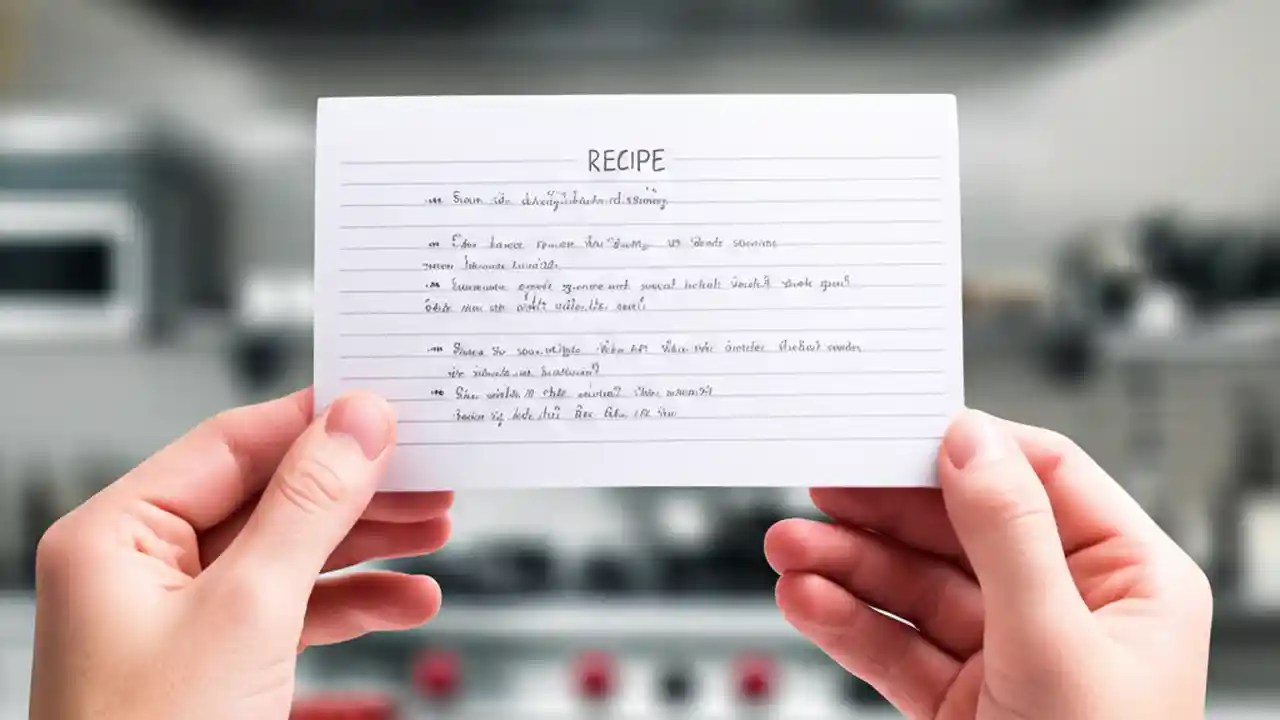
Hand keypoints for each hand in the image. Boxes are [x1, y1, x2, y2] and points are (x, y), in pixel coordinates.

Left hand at [30, 388, 451, 719]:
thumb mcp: (249, 610)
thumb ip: (309, 507)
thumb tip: (358, 422)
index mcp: (115, 535)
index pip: (233, 444)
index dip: (317, 420)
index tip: (389, 405)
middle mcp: (142, 566)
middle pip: (271, 496)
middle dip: (358, 490)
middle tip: (431, 471)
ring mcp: (181, 617)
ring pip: (291, 552)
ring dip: (369, 546)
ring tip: (438, 529)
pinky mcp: (216, 660)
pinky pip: (293, 609)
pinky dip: (354, 604)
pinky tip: (407, 600)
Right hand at [765, 409, 1211, 719]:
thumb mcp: (1057, 645)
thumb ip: (1007, 537)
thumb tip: (968, 441)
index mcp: (1128, 579)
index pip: (1041, 477)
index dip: (966, 449)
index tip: (896, 432)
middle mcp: (1068, 608)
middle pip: (959, 528)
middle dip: (882, 513)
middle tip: (819, 489)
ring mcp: (1008, 654)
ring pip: (914, 586)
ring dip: (848, 564)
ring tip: (788, 548)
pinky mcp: (959, 699)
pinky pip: (894, 644)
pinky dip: (847, 622)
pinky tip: (806, 600)